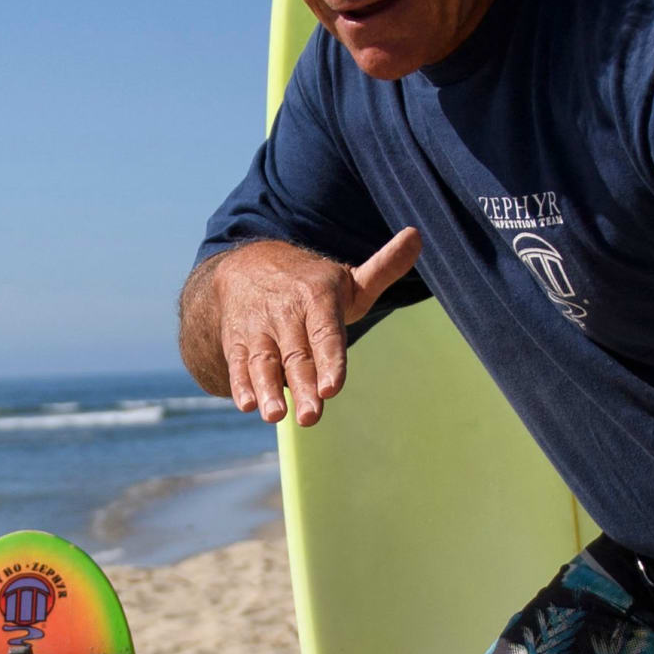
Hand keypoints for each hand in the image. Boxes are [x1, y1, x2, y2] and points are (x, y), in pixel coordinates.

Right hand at [209, 231, 422, 426]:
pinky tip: (248, 404)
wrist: (246, 266)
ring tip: (274, 415)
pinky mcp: (236, 341)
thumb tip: (418, 237)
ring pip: (263, 360)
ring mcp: (258, 328)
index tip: (332, 388)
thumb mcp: (347, 278)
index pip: (326, 333)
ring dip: (266, 387)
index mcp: (316, 298)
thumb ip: (383, 268)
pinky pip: (237, 362)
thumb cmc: (310, 285)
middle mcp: (286, 312)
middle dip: (302, 385)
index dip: (330, 360)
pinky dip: (240, 383)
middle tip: (311, 417)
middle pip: (296, 354)